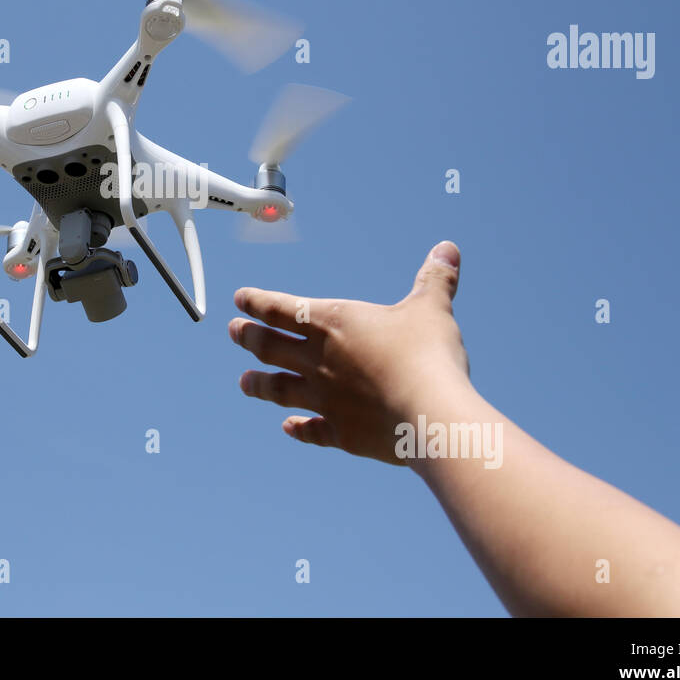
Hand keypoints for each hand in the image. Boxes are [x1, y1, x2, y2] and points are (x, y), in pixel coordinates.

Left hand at [228, 240, 473, 463]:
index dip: (257, 301)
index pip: (281, 307)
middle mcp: (319, 359)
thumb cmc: (427, 355)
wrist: (428, 414)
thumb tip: (448, 247)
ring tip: (243, 382)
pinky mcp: (339, 432)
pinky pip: (311, 431)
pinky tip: (288, 428)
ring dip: (258, 384)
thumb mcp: (432, 307)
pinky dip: (298, 429)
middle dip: (248, 337)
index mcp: (333, 323)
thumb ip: (435, 278)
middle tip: (232, 332)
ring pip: (279, 389)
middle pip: (270, 346)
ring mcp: (325, 398)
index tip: (239, 298)